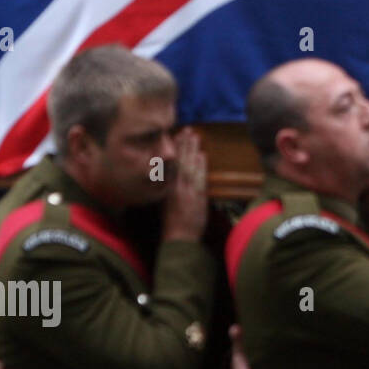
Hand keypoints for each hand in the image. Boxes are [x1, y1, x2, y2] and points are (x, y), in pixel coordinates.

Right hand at [162, 128, 206, 242]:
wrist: (180, 238)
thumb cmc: (174, 223)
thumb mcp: (168, 203)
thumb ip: (173, 188)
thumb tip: (176, 176)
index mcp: (167, 188)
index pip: (170, 164)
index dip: (174, 149)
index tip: (176, 136)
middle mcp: (175, 187)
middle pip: (179, 162)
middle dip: (183, 144)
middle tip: (187, 129)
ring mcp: (186, 191)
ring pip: (189, 166)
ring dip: (192, 150)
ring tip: (195, 136)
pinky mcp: (197, 197)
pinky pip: (198, 178)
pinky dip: (200, 166)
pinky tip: (202, 155)